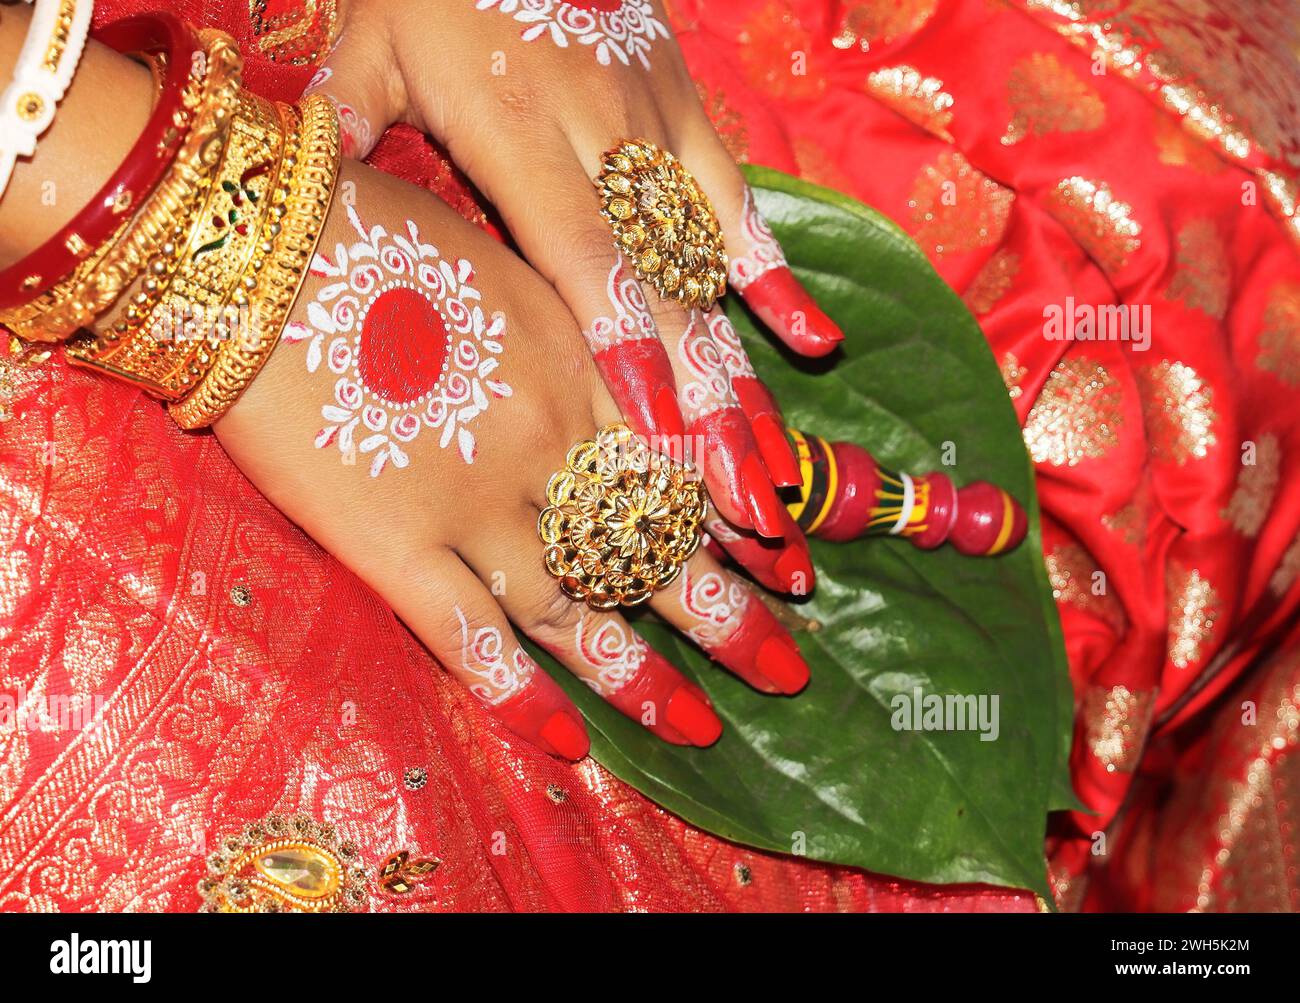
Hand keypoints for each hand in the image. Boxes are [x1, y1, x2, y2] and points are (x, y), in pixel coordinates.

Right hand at [214, 161, 811, 758]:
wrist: (258, 247)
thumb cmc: (376, 231)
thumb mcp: (509, 263)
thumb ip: (567, 331)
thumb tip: (622, 374)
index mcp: (580, 365)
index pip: (686, 463)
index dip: (742, 522)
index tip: (789, 562)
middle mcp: (549, 443)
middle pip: (654, 546)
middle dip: (727, 614)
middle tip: (784, 671)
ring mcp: (476, 503)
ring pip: (582, 608)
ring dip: (645, 675)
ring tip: (704, 727)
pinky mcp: (394, 545)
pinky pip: (472, 638)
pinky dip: (520, 694)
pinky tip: (567, 741)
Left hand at [310, 0, 840, 589]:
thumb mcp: (369, 44)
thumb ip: (349, 128)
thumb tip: (305, 212)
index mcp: (517, 128)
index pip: (584, 266)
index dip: (627, 360)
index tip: (658, 453)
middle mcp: (605, 138)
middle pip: (665, 292)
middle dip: (706, 404)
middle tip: (739, 505)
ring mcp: (660, 126)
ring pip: (711, 269)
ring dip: (743, 373)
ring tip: (771, 467)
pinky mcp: (690, 110)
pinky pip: (740, 203)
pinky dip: (774, 276)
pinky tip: (813, 342)